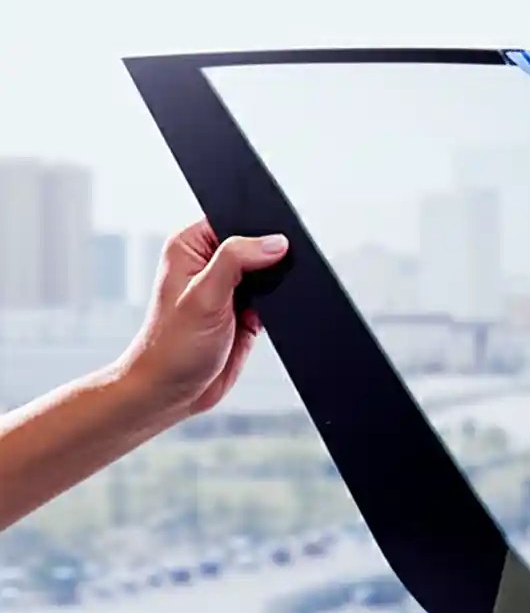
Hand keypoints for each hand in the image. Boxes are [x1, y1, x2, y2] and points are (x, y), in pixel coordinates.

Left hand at [118, 219, 288, 416]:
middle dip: (269, 260)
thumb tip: (274, 242)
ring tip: (255, 304)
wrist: (170, 393)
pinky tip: (262, 318)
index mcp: (190, 247)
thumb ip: (237, 260)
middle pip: (256, 245)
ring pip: (267, 272)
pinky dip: (276, 307)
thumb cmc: (170, 348)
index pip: (234, 219)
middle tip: (259, 283)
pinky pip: (272, 299)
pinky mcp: (243, 312)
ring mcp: (227, 289)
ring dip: (272, 286)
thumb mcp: (204, 296)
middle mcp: (208, 264)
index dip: (257, 227)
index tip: (273, 243)